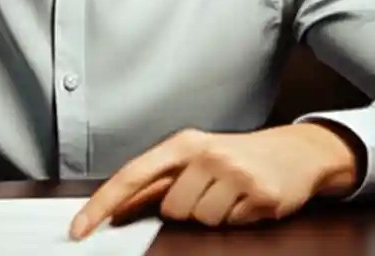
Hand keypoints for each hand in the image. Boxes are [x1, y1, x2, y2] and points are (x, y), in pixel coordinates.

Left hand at [70, 123, 359, 238]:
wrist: (295, 152)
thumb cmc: (234, 158)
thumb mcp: (193, 160)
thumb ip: (156, 183)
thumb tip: (115, 208)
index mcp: (182, 143)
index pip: (131, 176)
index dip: (102, 204)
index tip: (79, 230)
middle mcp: (206, 153)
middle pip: (172, 210)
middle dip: (187, 211)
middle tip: (211, 193)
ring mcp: (235, 172)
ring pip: (201, 221)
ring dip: (214, 217)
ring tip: (230, 197)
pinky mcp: (260, 194)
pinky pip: (231, 225)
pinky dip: (238, 220)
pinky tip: (248, 202)